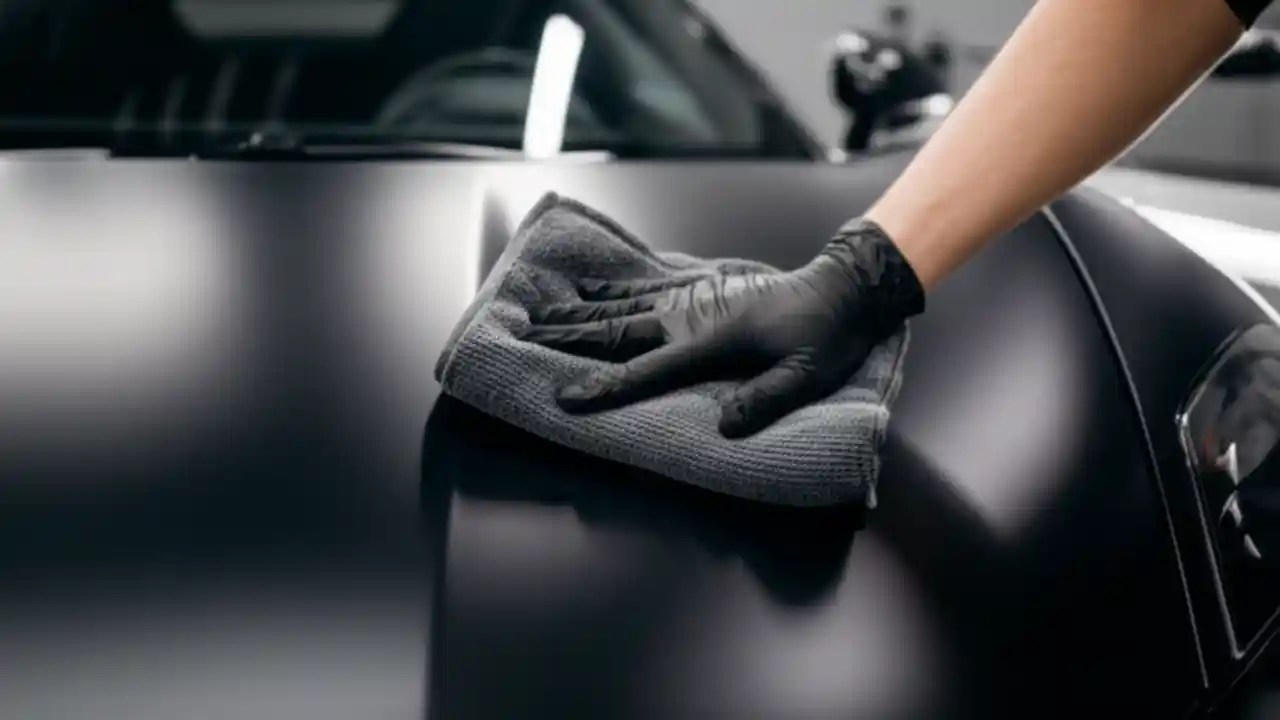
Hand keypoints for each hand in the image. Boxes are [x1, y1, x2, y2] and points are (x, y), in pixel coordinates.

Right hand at [523, 219, 924, 437]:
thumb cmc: (825, 336)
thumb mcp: (807, 376)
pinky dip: (614, 289)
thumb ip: (767, 400)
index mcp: (712, 343)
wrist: (841, 289)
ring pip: (625, 308)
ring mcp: (694, 300)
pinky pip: (648, 288)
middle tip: (525, 338)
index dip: (606, 387)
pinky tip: (590, 287)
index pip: (648, 370)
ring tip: (541, 314)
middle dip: (570, 339)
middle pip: (619, 332)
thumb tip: (725, 428)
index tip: (566, 397)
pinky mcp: (701, 290)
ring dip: (581, 313)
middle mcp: (692, 318)